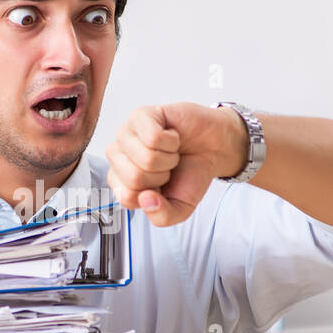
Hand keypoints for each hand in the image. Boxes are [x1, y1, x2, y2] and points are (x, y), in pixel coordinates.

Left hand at [105, 102, 248, 226]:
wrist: (214, 149)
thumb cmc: (190, 174)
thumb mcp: (180, 209)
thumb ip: (162, 216)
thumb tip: (146, 199)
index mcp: (121, 181)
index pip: (126, 197)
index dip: (154, 195)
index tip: (163, 185)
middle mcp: (118, 157)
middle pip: (134, 177)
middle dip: (161, 176)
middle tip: (169, 167)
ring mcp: (126, 135)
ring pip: (144, 157)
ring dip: (168, 158)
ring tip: (172, 152)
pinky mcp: (140, 116)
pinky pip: (153, 136)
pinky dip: (171, 141)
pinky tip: (173, 138)